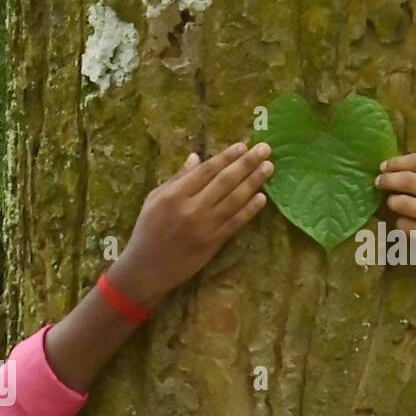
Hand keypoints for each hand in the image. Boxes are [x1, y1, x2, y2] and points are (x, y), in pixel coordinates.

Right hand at [109, 141, 272, 304]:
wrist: (146, 269)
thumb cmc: (147, 231)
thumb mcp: (154, 200)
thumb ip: (176, 178)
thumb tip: (196, 157)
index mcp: (174, 195)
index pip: (206, 170)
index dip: (226, 157)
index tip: (242, 145)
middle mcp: (191, 208)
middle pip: (225, 181)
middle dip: (246, 163)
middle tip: (264, 149)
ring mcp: (204, 226)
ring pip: (234, 200)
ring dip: (254, 182)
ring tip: (268, 167)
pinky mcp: (213, 242)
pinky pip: (235, 222)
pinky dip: (250, 210)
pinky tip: (262, 198)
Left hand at [375, 153, 415, 273]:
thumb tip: (402, 168)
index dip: (396, 162)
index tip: (384, 166)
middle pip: (407, 181)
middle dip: (387, 180)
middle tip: (379, 182)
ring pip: (402, 205)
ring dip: (393, 202)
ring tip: (394, 203)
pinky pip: (407, 228)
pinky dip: (401, 223)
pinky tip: (405, 222)